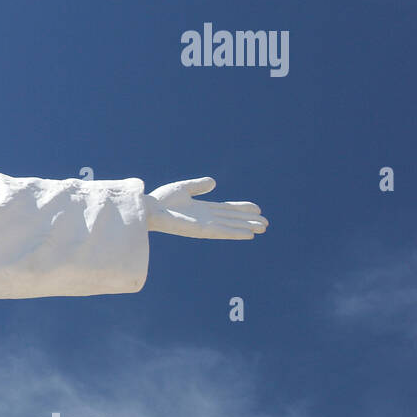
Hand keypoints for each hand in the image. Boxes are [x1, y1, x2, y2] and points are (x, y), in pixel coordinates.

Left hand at [146, 177, 266, 239]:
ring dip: (247, 227)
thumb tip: (214, 182)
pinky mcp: (201, 230)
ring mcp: (204, 224)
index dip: (241, 209)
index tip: (257, 209)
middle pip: (232, 218)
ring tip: (263, 229)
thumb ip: (198, 186)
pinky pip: (222, 231)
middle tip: (266, 223)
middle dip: (248, 220)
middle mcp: (205, 218)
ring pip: (231, 226)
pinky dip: (236, 232)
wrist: (150, 208)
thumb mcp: (183, 189)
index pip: (226, 209)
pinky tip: (249, 234)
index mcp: (201, 208)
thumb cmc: (161, 200)